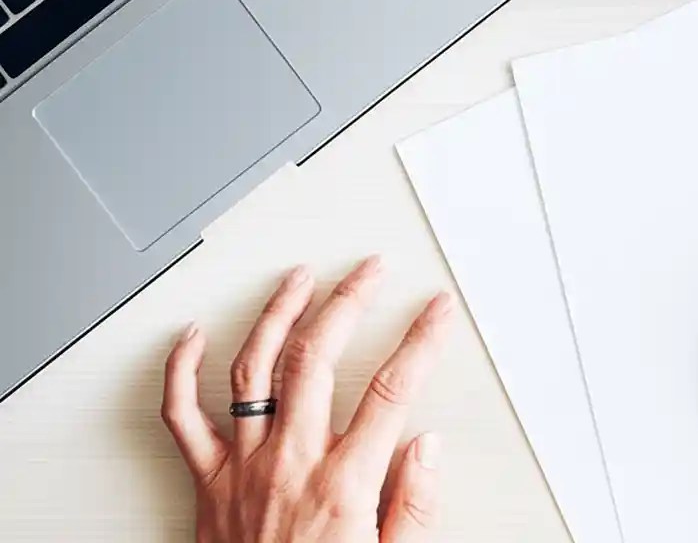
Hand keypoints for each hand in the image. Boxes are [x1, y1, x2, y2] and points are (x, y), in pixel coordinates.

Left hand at [162, 256, 455, 541]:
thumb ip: (415, 506)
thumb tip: (427, 448)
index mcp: (342, 485)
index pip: (391, 390)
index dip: (420, 339)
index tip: (435, 310)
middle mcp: (289, 463)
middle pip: (316, 359)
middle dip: (347, 301)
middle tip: (368, 272)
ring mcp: (242, 468)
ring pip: (253, 369)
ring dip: (276, 314)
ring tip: (297, 279)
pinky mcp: (206, 483)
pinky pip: (181, 415)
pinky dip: (180, 370)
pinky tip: (191, 337)